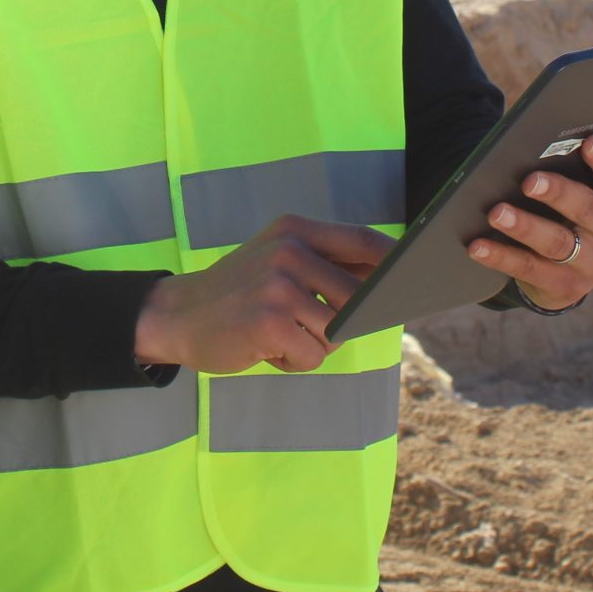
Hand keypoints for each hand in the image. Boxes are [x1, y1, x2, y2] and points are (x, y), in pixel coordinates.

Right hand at [133, 214, 394, 373]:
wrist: (177, 315)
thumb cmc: (238, 293)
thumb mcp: (276, 259)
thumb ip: (325, 263)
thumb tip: (389, 278)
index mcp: (295, 230)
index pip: (364, 241)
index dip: (395, 261)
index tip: (415, 278)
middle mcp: (290, 250)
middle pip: (359, 295)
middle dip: (343, 321)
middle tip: (305, 324)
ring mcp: (280, 285)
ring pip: (337, 331)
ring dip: (314, 344)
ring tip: (279, 334)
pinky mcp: (271, 321)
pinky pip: (314, 355)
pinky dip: (294, 361)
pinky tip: (266, 348)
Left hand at [465, 133, 592, 310]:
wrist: (573, 265)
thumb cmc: (579, 205)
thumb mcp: (592, 181)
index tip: (588, 142)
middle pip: (588, 210)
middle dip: (558, 193)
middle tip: (528, 180)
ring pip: (557, 243)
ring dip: (525, 227)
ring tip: (496, 212)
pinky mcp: (567, 288)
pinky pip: (530, 270)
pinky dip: (501, 257)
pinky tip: (477, 245)